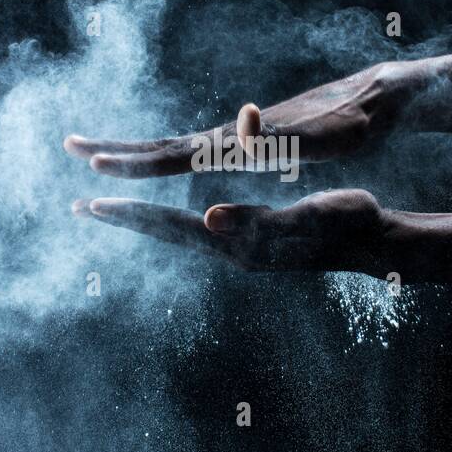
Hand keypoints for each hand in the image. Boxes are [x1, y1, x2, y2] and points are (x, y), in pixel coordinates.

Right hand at [63, 61, 421, 177]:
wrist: (375, 100)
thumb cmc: (350, 126)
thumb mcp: (318, 139)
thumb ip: (281, 135)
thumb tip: (243, 120)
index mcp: (238, 143)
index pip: (172, 155)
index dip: (131, 162)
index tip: (90, 161)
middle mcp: (231, 135)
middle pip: (161, 144)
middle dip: (113, 148)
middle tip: (68, 143)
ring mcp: (237, 135)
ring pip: (175, 145)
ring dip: (134, 151)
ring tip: (98, 152)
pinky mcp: (250, 137)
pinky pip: (195, 149)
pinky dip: (167, 155)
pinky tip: (161, 158)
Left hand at [71, 188, 398, 275]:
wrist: (373, 240)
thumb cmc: (346, 223)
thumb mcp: (304, 216)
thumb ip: (256, 220)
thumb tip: (207, 219)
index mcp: (239, 243)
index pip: (174, 227)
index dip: (134, 214)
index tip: (93, 202)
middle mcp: (232, 249)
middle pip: (166, 233)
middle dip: (125, 218)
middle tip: (79, 206)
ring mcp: (240, 247)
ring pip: (178, 232)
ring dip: (142, 221)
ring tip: (110, 211)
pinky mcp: (250, 241)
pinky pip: (197, 231)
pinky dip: (170, 221)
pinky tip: (166, 219)